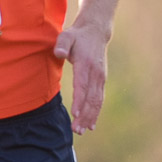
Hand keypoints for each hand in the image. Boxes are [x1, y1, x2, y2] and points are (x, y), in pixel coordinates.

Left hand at [54, 17, 109, 132]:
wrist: (96, 31)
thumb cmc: (77, 35)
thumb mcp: (67, 35)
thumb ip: (62, 44)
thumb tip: (60, 53)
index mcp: (87, 64)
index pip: (83, 86)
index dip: (79, 101)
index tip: (74, 114)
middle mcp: (96, 74)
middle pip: (91, 98)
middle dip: (84, 115)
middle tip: (76, 130)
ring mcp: (101, 78)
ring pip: (96, 102)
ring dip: (90, 117)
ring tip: (82, 131)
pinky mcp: (101, 81)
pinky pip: (99, 100)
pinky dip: (95, 113)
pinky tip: (91, 125)